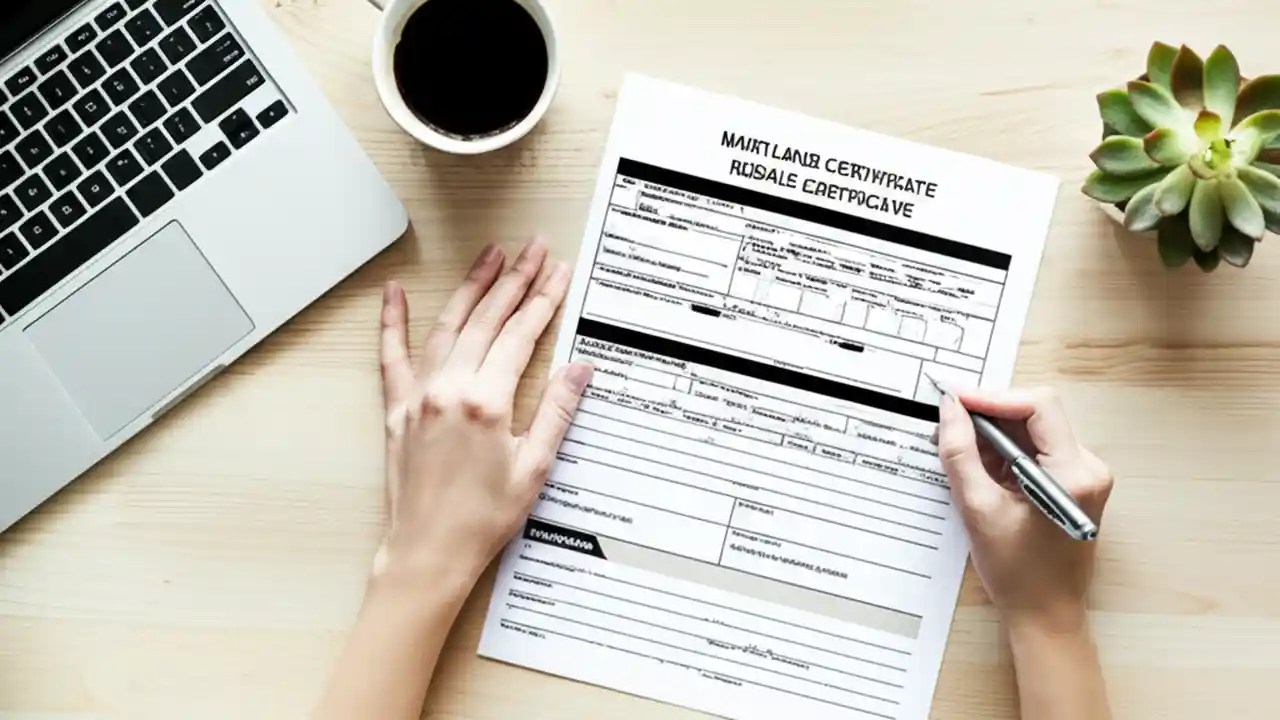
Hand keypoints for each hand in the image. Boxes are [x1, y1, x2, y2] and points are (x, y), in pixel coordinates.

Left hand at [374, 240, 592, 589]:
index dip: (543, 299)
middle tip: (532, 248)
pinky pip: (392, 355)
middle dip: (514, 279)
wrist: (429, 551)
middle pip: (487, 319)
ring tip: (491, 255)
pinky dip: (393, 321)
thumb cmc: (482, 519)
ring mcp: (420, 395)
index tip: (556, 272)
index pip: (521, 335)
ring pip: (448, 325)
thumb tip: (579, 369)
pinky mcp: (397, 409)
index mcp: (487, 402)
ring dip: (471, 287)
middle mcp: (450, 389)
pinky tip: (394, 293)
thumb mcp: (535, 468)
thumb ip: (556, 412)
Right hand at [936, 387, 1112, 631]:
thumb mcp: (977, 508)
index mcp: (1074, 474)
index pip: (1037, 406)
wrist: (1045, 613)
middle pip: (1036, 413)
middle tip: (950, 423)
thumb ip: (960, 453)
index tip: (956, 401)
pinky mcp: (1072, 482)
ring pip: (1034, 429)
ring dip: (995, 432)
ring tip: (959, 448)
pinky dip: (1004, 450)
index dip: (992, 397)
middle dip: (990, 413)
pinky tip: (979, 466)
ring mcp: (1083, 475)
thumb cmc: (1018, 573)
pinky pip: (1036, 449)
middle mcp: (1088, 468)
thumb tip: (949, 410)